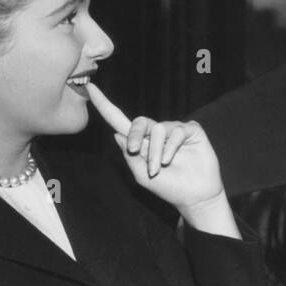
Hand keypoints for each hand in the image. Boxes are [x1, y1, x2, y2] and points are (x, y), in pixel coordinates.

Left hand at [86, 83, 225, 214]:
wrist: (195, 197)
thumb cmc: (169, 188)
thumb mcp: (141, 175)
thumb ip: (129, 156)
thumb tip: (117, 133)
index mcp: (142, 143)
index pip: (120, 121)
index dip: (105, 105)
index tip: (90, 88)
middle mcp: (157, 133)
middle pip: (140, 121)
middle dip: (135, 134)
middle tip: (135, 150)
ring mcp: (175, 131)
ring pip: (158, 129)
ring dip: (155, 151)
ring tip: (158, 168)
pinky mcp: (191, 131)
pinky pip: (176, 131)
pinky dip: (170, 147)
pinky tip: (169, 161)